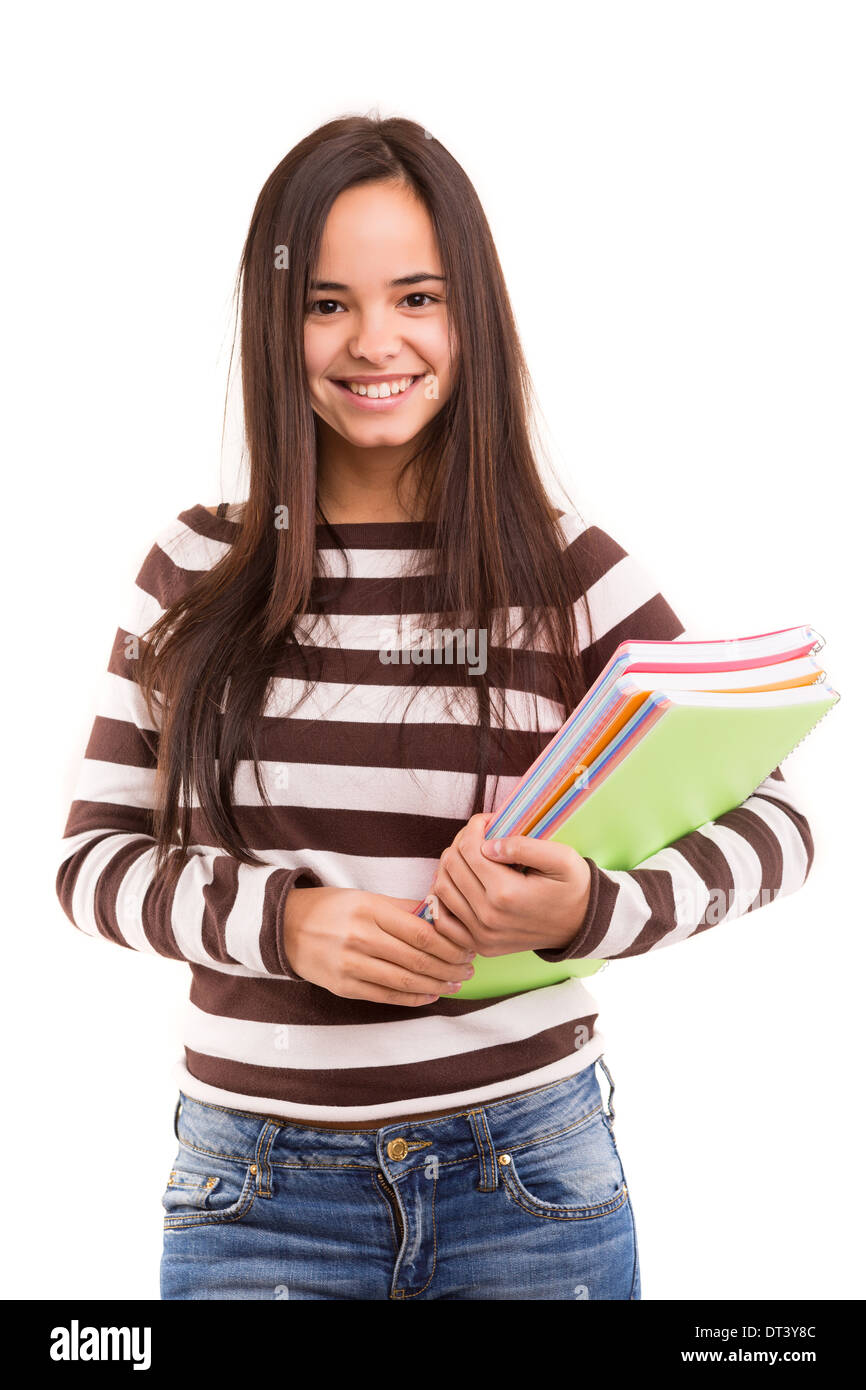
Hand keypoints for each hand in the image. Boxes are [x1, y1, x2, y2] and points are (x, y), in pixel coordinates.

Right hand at [282, 886, 476, 1004]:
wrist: (285, 927)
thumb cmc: (332, 908)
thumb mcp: (366, 897)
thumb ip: (403, 909)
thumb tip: (442, 918)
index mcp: (370, 910)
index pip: (422, 932)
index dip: (451, 944)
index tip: (468, 947)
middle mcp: (360, 937)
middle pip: (418, 959)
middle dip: (450, 967)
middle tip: (469, 969)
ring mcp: (350, 965)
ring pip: (405, 981)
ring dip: (437, 985)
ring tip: (455, 983)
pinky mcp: (344, 986)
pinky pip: (387, 996)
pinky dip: (413, 998)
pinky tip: (431, 995)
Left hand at [428, 813, 591, 956]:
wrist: (579, 926)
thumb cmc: (572, 888)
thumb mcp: (562, 859)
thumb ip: (525, 846)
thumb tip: (489, 844)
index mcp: (507, 893)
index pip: (470, 850)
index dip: (474, 828)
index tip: (488, 821)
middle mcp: (488, 917)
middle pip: (451, 867)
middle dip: (461, 842)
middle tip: (479, 835)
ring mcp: (481, 935)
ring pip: (441, 889)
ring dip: (450, 866)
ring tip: (469, 855)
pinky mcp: (478, 945)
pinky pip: (442, 919)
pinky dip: (442, 898)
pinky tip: (460, 883)